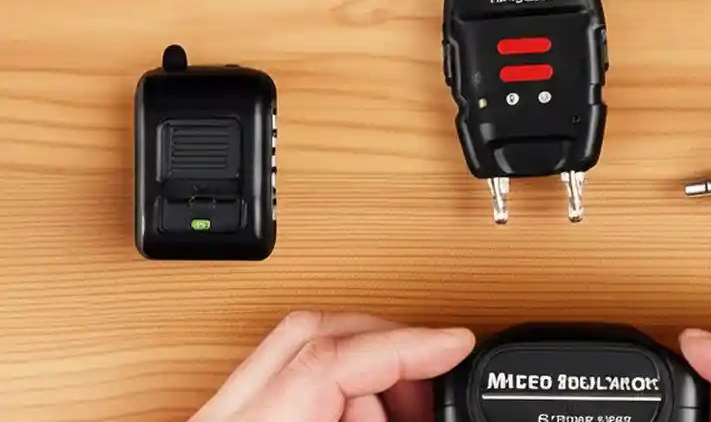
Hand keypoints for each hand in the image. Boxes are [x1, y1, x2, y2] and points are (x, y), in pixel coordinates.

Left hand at [191, 311, 474, 421]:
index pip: (329, 358)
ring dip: (365, 374)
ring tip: (407, 413)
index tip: (455, 343)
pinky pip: (287, 385)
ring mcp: (222, 420)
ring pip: (299, 353)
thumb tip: (437, 409)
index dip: (404, 342)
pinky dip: (337, 395)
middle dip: (389, 344)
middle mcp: (224, 420)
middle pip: (313, 332)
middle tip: (436, 374)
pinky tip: (369, 420)